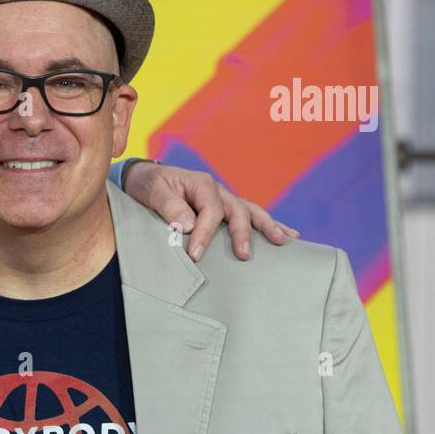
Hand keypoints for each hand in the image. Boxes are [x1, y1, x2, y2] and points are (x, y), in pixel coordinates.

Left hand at [122, 161, 298, 260]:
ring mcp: (224, 199)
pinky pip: (250, 215)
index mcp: (201, 183)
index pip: (209, 210)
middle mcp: (217, 190)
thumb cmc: (150, 185)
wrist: (146, 177)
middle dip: (242, 233)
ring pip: (250, 211)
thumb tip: (187, 225)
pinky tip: (288, 236)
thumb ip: (169, 206)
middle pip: (237, 210)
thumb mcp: (154, 192)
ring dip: (267, 226)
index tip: (196, 254)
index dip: (204, 232)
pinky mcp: (225, 209)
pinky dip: (269, 225)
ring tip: (281, 242)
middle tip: (243, 255)